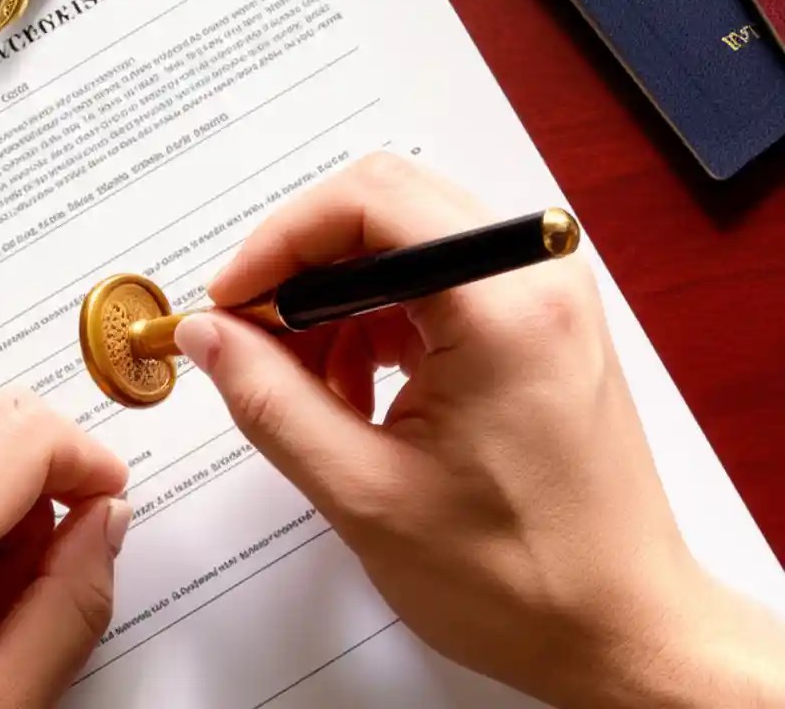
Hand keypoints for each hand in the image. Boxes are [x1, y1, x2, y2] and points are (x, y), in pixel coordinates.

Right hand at [174, 153, 784, 707]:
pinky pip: (436, 285)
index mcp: (504, 307)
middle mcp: (538, 278)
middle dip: (301, 268)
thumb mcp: (364, 492)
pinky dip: (376, 323)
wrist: (619, 628)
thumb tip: (210, 337)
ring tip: (303, 385)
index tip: (231, 299)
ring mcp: (545, 298)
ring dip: (336, 301)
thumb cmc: (524, 579)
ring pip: (405, 245)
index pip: (369, 200)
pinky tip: (352, 393)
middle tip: (250, 336)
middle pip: (385, 208)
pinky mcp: (538, 326)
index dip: (278, 242)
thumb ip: (270, 401)